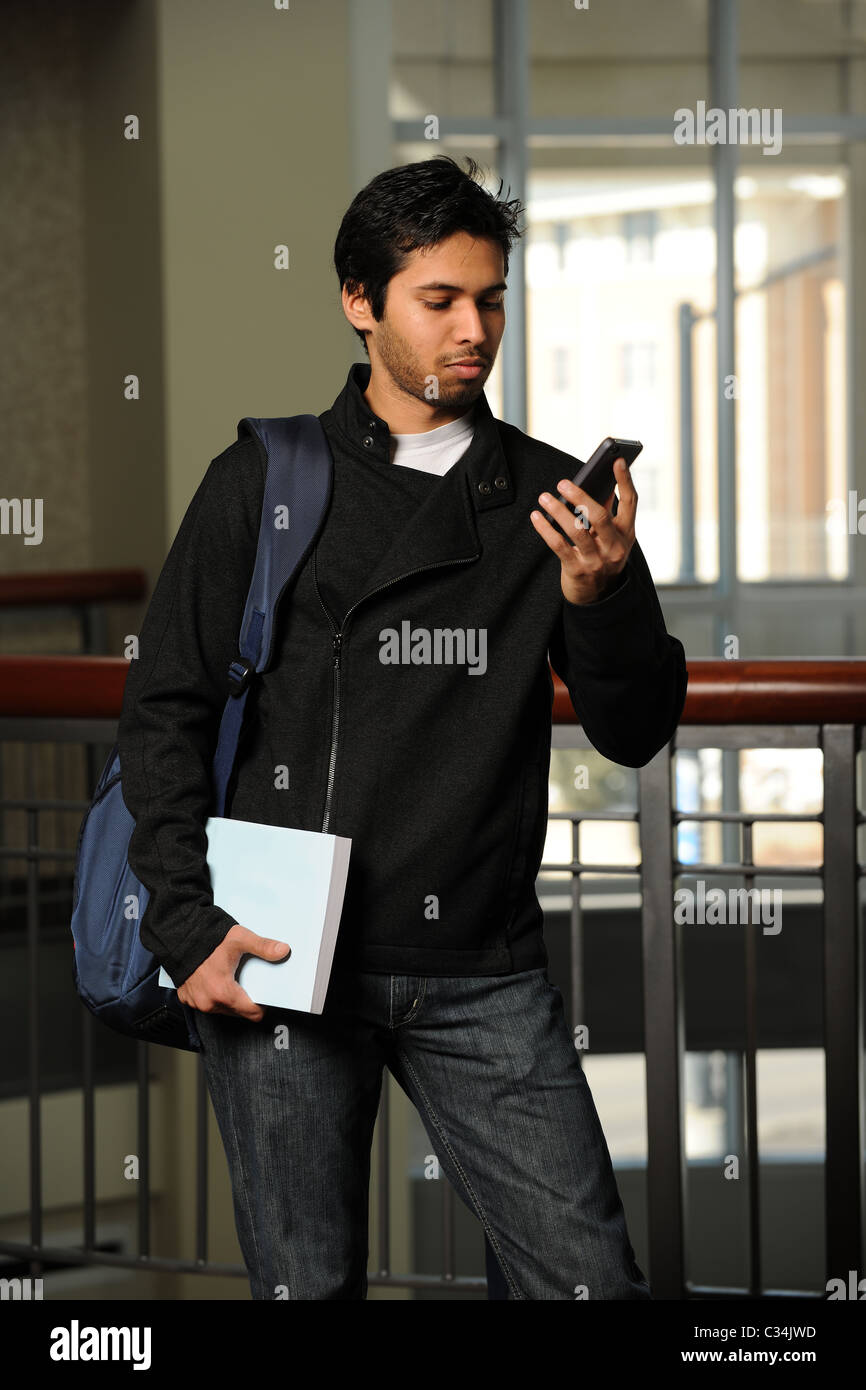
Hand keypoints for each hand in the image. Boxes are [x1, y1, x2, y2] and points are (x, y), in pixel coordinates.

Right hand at [176, 923, 290, 1020]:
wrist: (178, 934)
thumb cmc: (206, 938)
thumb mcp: (239, 939)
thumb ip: (263, 946)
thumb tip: (283, 951)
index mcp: (223, 992)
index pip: (252, 1013)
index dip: (262, 1005)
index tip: (265, 994)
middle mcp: (209, 1002)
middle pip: (238, 1012)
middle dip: (246, 999)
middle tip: (248, 981)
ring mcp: (196, 1002)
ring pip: (223, 1009)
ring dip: (229, 998)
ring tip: (231, 978)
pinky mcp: (187, 998)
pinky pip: (207, 1003)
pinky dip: (213, 995)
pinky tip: (215, 979)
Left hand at [530, 457, 636, 604]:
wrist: (597, 597)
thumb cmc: (602, 558)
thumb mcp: (612, 538)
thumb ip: (606, 513)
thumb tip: (597, 484)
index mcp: (627, 534)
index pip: (631, 502)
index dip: (625, 480)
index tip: (617, 460)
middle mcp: (615, 547)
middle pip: (600, 515)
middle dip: (580, 496)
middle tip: (563, 482)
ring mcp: (597, 560)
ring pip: (577, 529)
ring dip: (558, 510)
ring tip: (544, 497)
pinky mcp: (577, 570)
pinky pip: (559, 545)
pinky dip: (546, 529)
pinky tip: (536, 517)